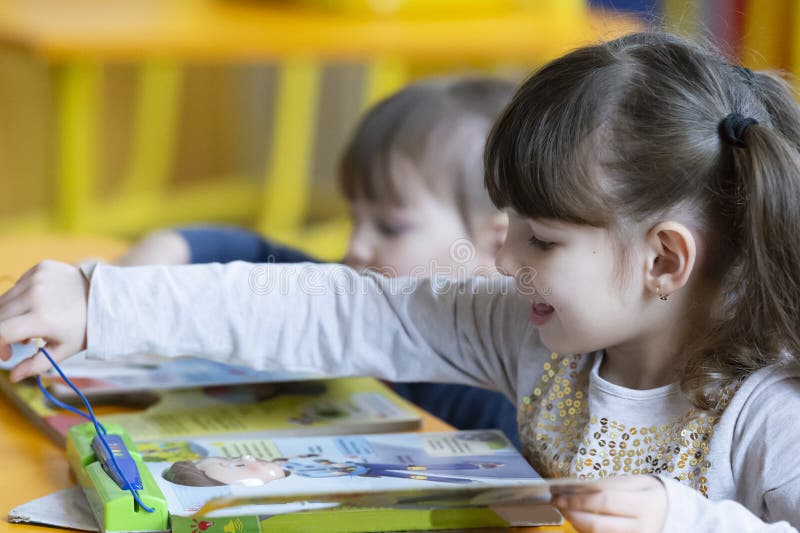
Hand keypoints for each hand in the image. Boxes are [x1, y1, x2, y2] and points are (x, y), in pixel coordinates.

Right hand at [0, 260, 88, 381]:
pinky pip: (17, 286)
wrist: (106, 296)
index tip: (6, 354)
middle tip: (16, 344)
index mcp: (42, 318)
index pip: (0, 332)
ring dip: (7, 316)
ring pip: (3, 300)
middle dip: (0, 333)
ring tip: (28, 326)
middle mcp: (36, 294)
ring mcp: (37, 278)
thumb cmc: (84, 327)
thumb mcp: (63, 350)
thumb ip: (35, 365)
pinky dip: (20, 299)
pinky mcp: (40, 267)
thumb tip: (13, 377)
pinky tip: (37, 307)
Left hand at [551, 475, 666, 532]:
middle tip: (556, 503)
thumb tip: (572, 488)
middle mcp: (642, 527)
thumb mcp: (632, 483)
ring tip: (565, 510)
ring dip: (577, 522)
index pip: (603, 502)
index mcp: (644, 503)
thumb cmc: (647, 494)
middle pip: (598, 524)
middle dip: (572, 513)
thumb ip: (605, 486)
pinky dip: (587, 530)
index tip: (557, 495)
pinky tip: (579, 520)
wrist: (672, 513)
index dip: (577, 500)